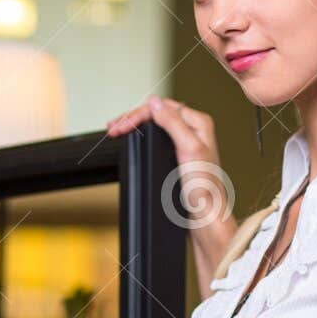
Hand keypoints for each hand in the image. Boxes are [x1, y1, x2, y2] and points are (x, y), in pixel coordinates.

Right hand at [107, 96, 232, 230]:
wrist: (203, 213)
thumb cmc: (203, 187)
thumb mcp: (189, 149)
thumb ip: (173, 123)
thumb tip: (155, 103)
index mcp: (199, 123)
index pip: (162, 107)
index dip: (138, 114)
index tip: (121, 126)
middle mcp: (193, 129)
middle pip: (156, 113)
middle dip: (132, 118)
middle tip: (113, 128)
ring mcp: (184, 141)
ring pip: (154, 124)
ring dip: (134, 125)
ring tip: (117, 130)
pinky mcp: (177, 154)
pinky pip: (155, 138)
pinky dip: (141, 137)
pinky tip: (131, 139)